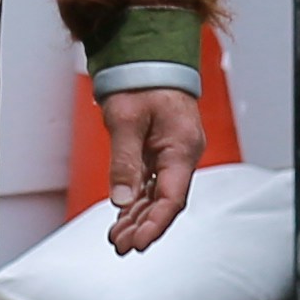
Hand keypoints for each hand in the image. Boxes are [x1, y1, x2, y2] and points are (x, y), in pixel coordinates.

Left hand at [98, 87, 205, 252]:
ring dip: (137, 216)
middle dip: (143, 226)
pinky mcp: (159, 149)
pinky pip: (149, 181)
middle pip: (164, 201)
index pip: (172, 198)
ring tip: (117, 237)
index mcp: (182, 148)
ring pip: (156, 194)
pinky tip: (123, 215)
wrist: (146, 54)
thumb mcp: (126, 118)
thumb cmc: (141, 79)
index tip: (138, 242)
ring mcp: (170, 153)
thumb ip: (124, 160)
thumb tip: (121, 199)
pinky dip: (136, 199)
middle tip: (121, 245)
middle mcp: (181, 154)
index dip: (155, 224)